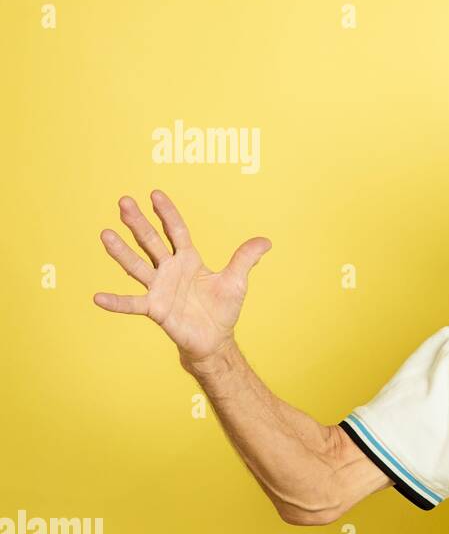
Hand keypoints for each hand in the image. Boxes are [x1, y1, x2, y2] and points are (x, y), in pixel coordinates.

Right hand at [93, 189, 271, 367]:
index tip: (155, 194)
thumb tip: (266, 241)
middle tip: (123, 201)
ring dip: (121, 251)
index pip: (175, 231)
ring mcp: (159, 288)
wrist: (215, 339)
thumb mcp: (237, 280)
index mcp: (188, 259)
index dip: (167, 213)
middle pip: (151, 242)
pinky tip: (98, 297)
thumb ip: (245, 258)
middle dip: (138, 223)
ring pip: (137, 266)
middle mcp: (169, 270)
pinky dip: (116, 302)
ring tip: (106, 234)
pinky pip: (132, 304)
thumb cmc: (222, 309)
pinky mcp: (155, 309)